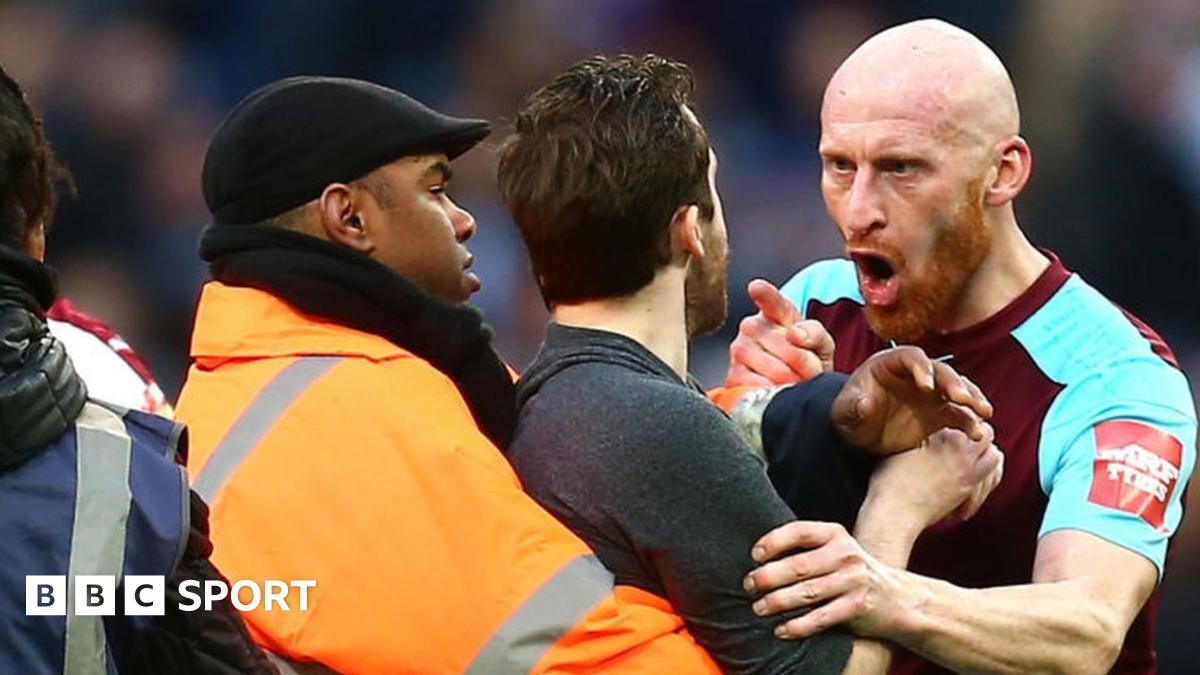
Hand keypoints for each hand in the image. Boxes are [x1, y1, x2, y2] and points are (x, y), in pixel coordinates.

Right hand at [725, 279, 834, 387]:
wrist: (791, 384)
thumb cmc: (805, 357)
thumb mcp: (821, 343)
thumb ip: (814, 332)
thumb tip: (795, 334)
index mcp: (775, 311)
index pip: (771, 301)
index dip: (764, 294)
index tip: (756, 288)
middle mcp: (751, 326)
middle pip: (788, 348)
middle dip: (806, 365)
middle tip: (808, 370)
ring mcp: (739, 350)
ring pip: (777, 371)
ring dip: (794, 382)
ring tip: (794, 379)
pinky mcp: (732, 375)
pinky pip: (761, 388)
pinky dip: (776, 393)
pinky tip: (777, 389)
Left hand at [743, 522, 905, 638]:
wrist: (895, 596)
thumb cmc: (850, 570)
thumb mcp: (834, 548)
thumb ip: (805, 548)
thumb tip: (758, 558)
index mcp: (834, 534)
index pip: (799, 532)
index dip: (773, 542)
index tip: (754, 555)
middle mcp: (845, 555)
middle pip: (799, 566)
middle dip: (768, 576)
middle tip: (748, 585)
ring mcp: (853, 581)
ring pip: (807, 593)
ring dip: (777, 602)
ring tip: (758, 608)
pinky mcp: (857, 607)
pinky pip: (821, 618)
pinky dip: (798, 626)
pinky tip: (781, 630)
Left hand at [832, 346, 992, 453]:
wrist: (860, 435)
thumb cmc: (849, 416)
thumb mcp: (844, 413)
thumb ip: (854, 406)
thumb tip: (867, 403)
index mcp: (889, 364)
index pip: (910, 357)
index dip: (921, 367)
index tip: (927, 385)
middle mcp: (915, 374)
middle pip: (941, 371)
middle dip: (953, 383)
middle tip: (962, 398)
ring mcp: (931, 393)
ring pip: (957, 389)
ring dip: (971, 398)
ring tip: (983, 412)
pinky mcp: (940, 412)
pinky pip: (960, 414)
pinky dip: (970, 422)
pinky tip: (978, 434)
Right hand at [862, 427, 1003, 533]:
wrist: (894, 510)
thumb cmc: (889, 483)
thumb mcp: (899, 450)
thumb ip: (920, 440)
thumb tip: (927, 438)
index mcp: (937, 430)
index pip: (964, 418)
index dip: (964, 425)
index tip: (957, 437)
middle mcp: (955, 443)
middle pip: (984, 431)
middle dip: (980, 438)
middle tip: (969, 451)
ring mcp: (965, 465)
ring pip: (994, 453)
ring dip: (987, 458)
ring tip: (974, 467)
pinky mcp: (970, 486)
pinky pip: (993, 476)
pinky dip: (988, 480)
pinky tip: (974, 486)